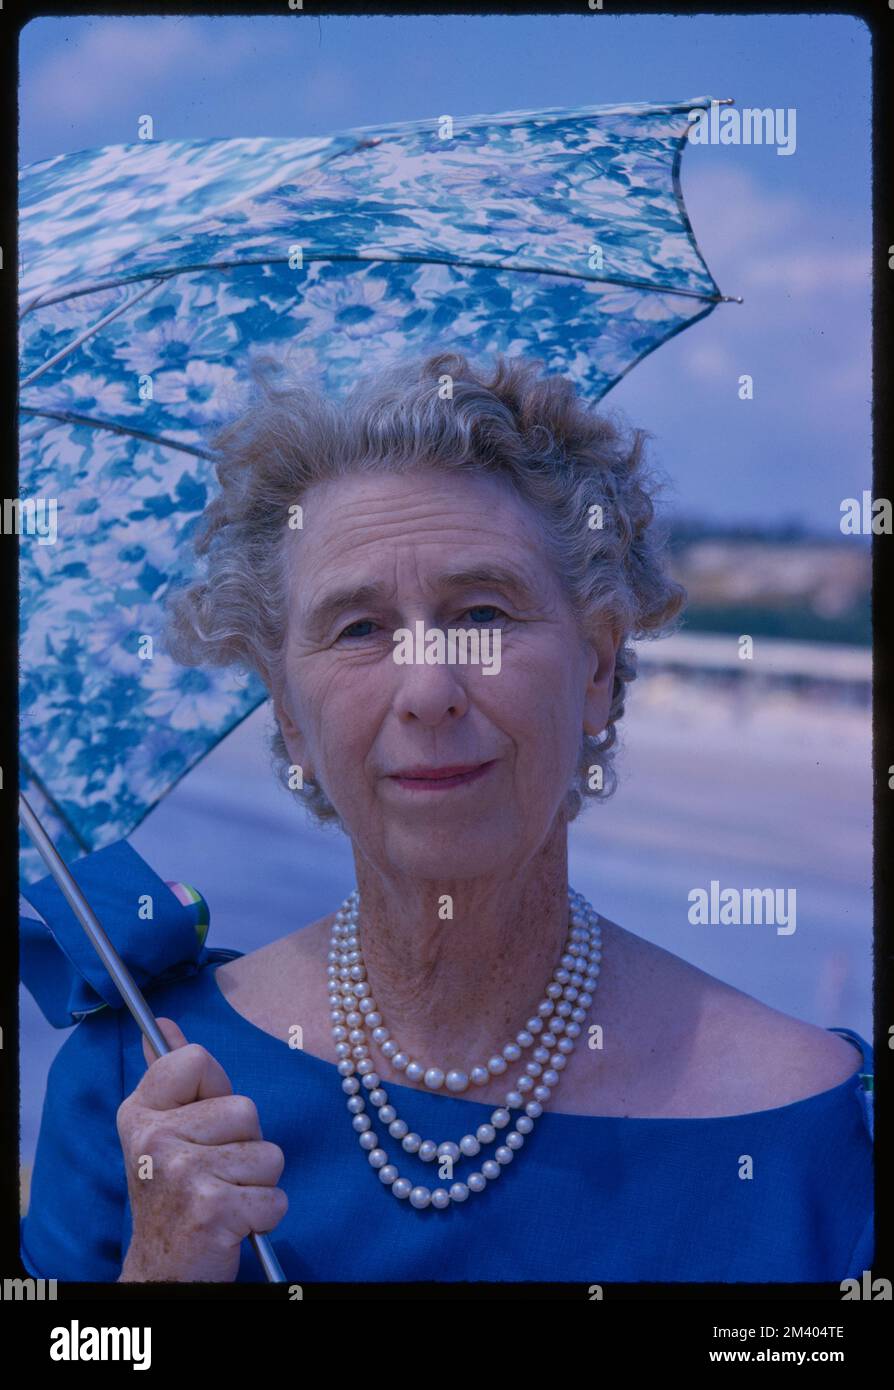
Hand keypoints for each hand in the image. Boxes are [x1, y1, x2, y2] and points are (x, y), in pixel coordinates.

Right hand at [116, 1017, 287, 1281]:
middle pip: (246, 1108)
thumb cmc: (176, 1195)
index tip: (202, 1122)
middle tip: (214, 1173)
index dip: (215, 1090)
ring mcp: (182, 1172)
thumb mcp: (164, 1130)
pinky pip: (275, 1195)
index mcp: (141, 1111)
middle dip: (246, 1144)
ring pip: (268, 1153)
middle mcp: (155, 1137)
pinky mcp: (212, 1208)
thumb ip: (171, 1075)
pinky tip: (233, 1224)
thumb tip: (166, 1023)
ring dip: (257, 1182)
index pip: (197, 1058)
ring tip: (224, 1197)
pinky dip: (265, 1215)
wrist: (165, 1271)